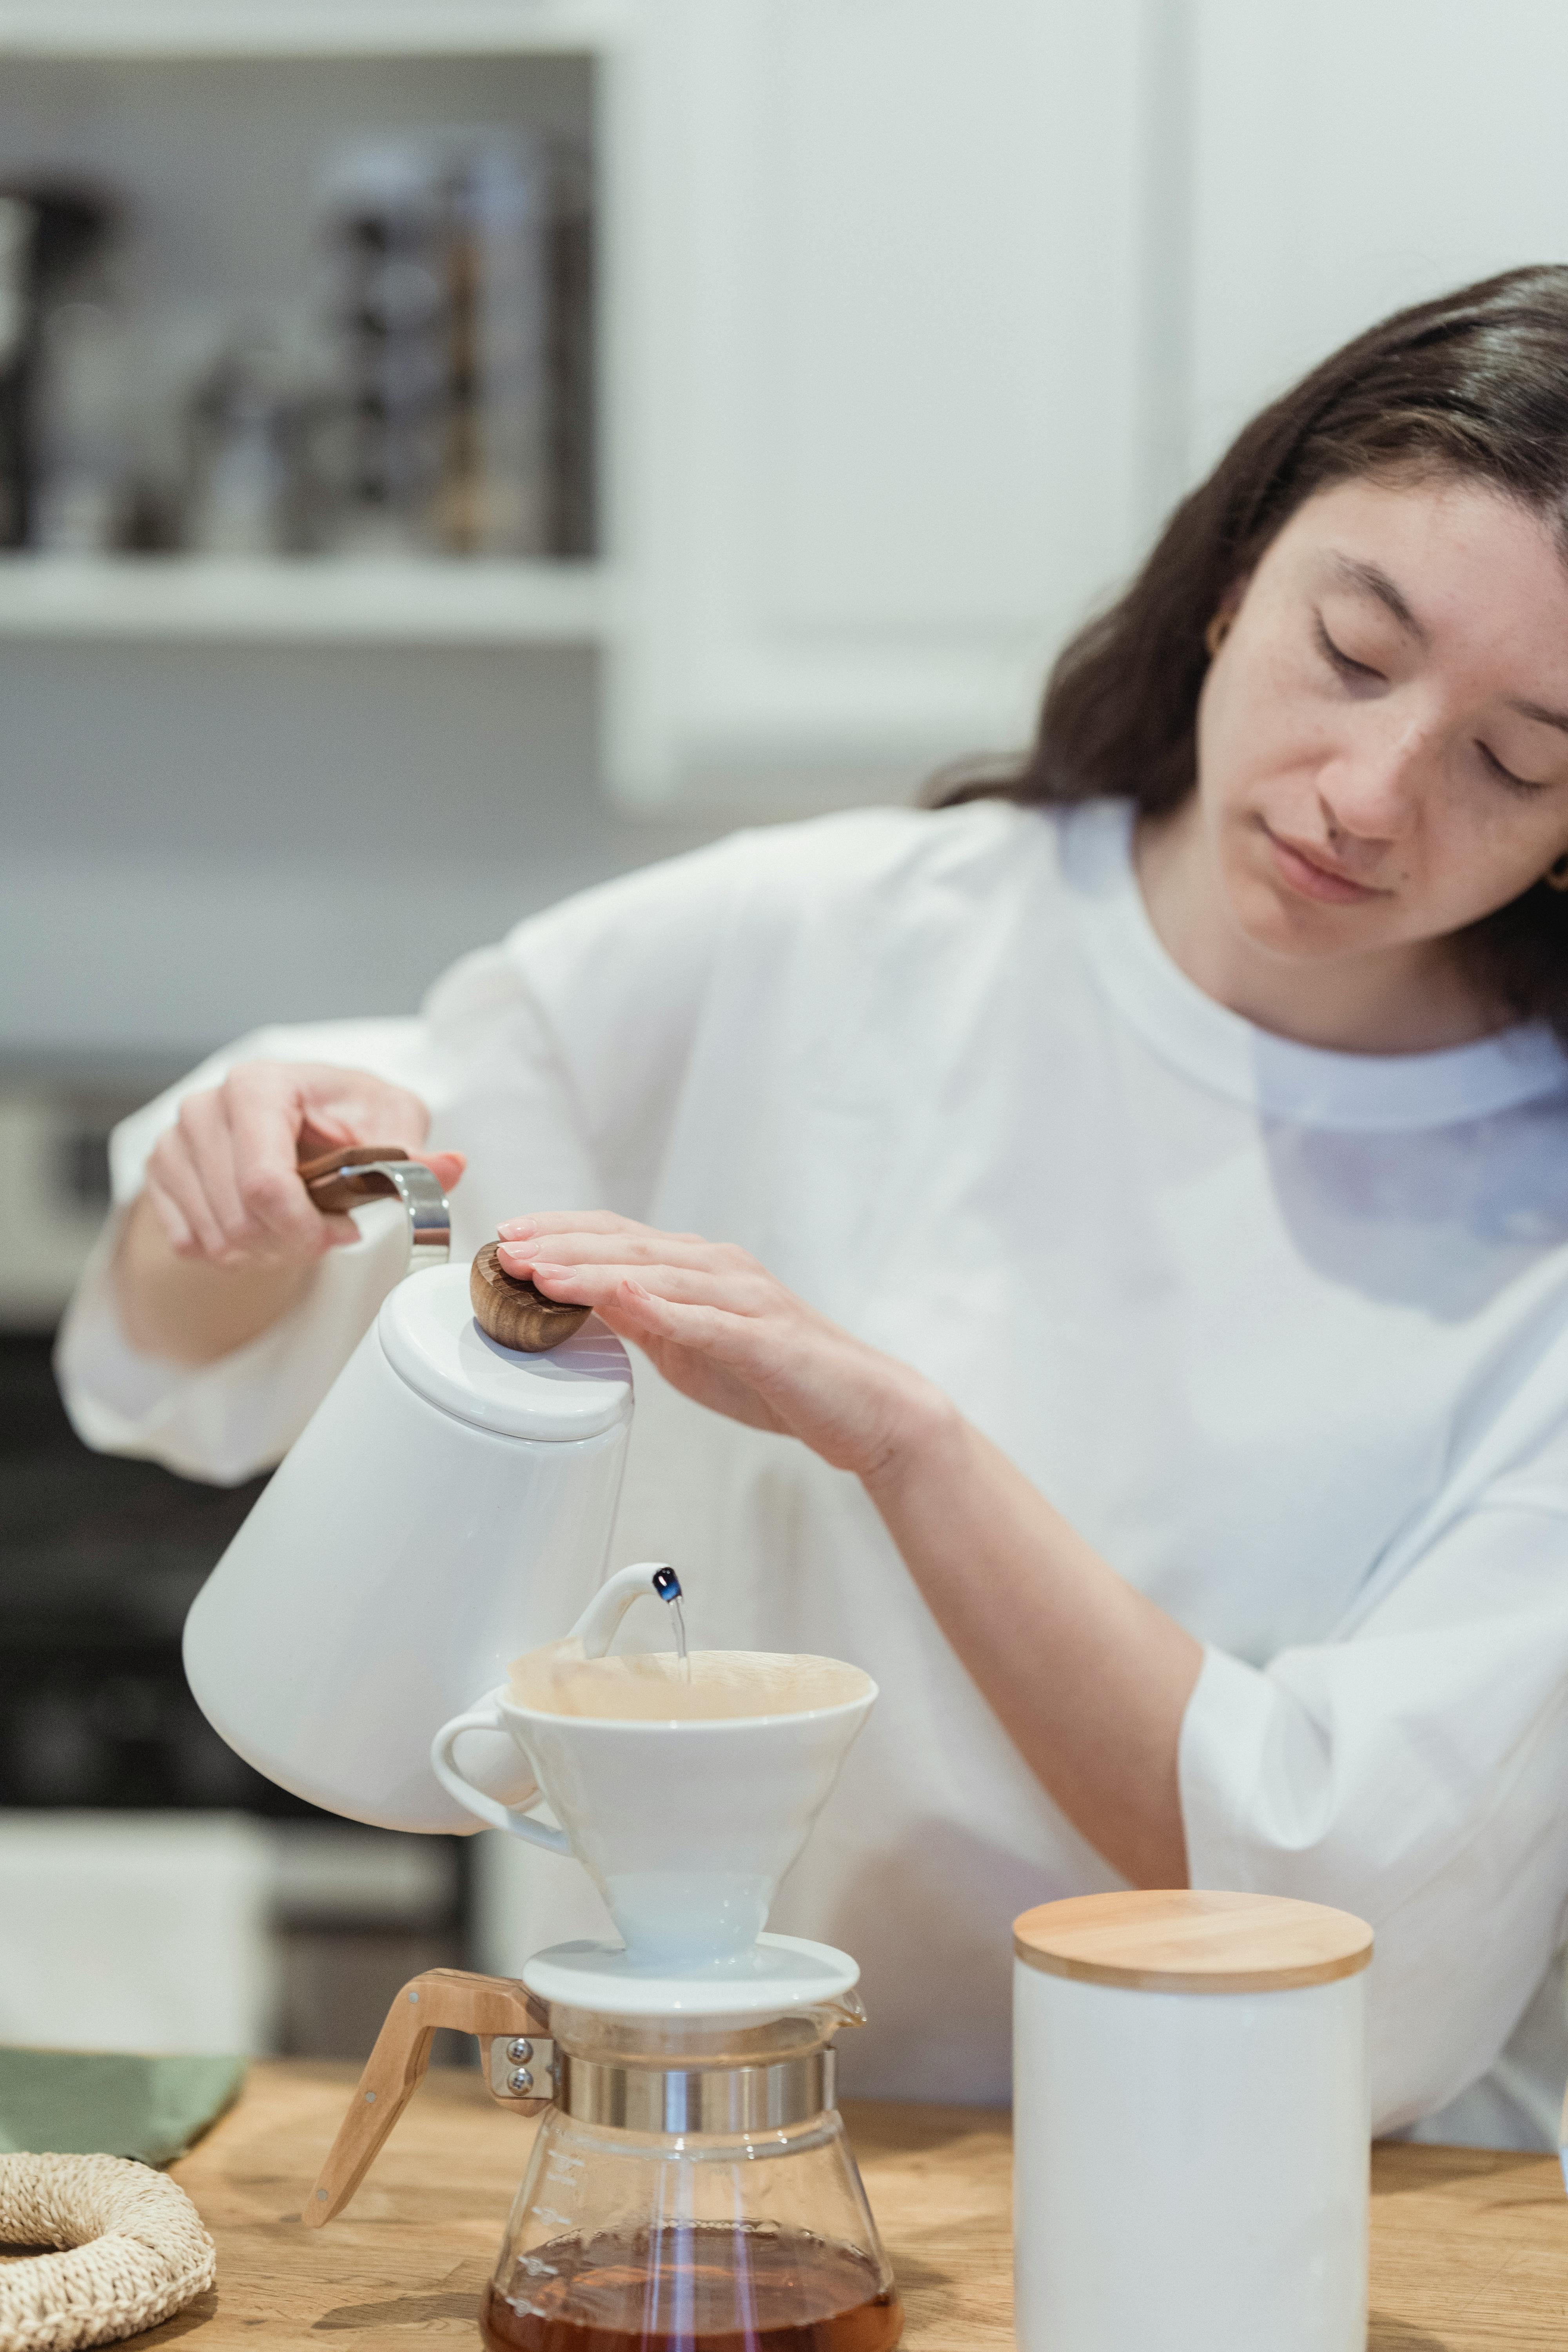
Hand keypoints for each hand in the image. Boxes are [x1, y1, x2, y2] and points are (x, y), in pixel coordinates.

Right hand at [143, 1061, 465, 1271]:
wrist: (302, 1111)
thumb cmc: (345, 1112)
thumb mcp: (392, 1120)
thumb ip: (414, 1154)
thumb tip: (451, 1167)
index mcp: (261, 1086)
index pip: (264, 1183)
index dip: (304, 1227)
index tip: (344, 1232)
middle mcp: (205, 1108)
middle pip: (239, 1218)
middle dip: (293, 1243)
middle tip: (328, 1234)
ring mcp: (175, 1141)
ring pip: (215, 1238)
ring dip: (266, 1250)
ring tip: (298, 1226)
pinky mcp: (160, 1174)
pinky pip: (189, 1243)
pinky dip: (232, 1251)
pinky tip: (262, 1225)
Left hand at [495, 1211, 941, 1481]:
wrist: (864, 1407)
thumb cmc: (780, 1378)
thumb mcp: (693, 1346)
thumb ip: (645, 1321)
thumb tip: (586, 1307)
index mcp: (701, 1268)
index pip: (618, 1237)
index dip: (560, 1232)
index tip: (507, 1236)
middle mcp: (721, 1269)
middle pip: (627, 1246)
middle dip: (560, 1244)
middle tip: (505, 1247)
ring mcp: (745, 1299)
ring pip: (657, 1274)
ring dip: (593, 1271)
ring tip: (540, 1272)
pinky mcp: (765, 1337)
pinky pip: (706, 1320)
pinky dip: (661, 1308)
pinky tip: (622, 1300)